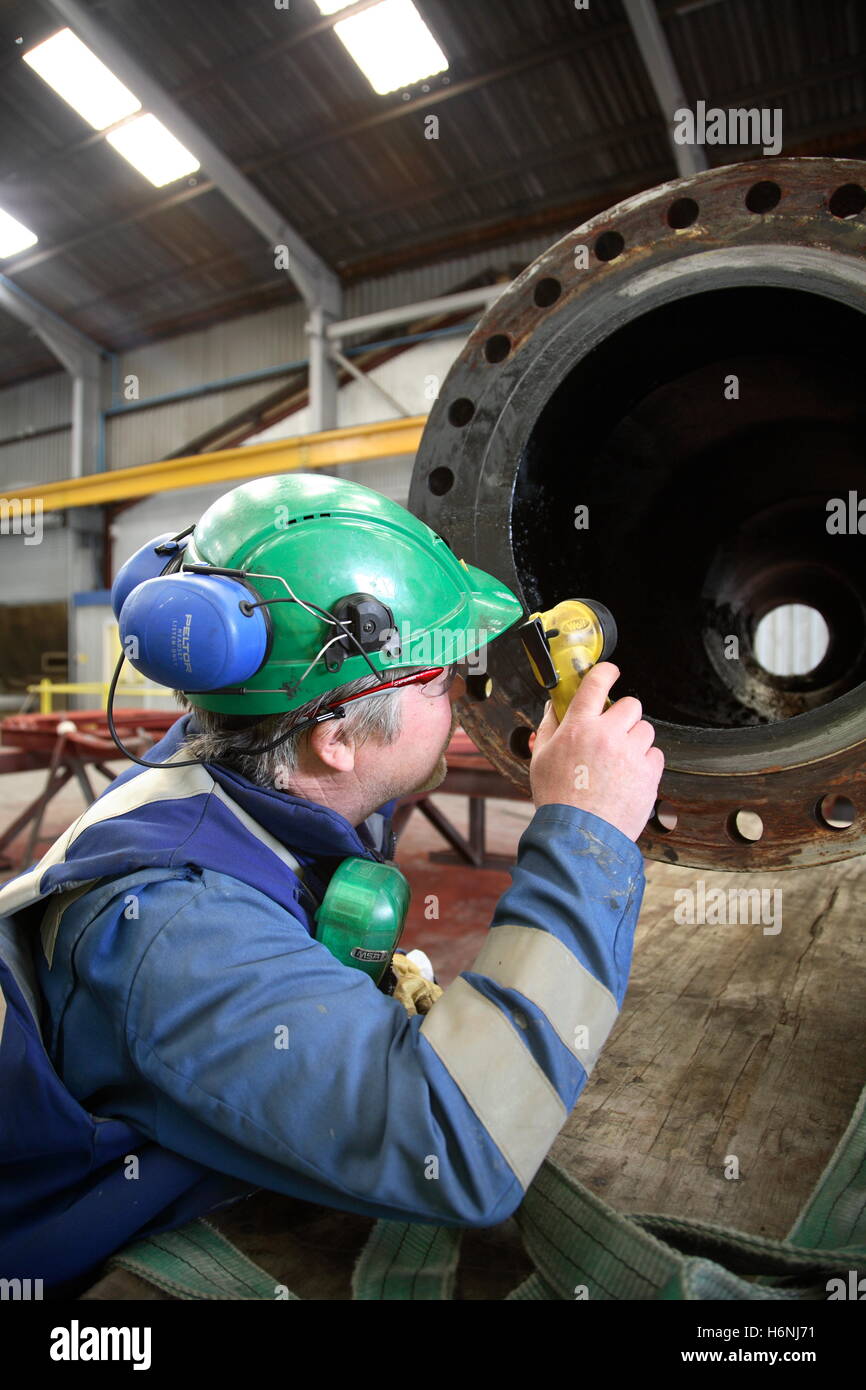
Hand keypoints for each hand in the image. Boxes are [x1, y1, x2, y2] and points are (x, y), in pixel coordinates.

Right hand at [528, 662, 663, 842]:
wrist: (580, 835)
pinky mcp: (648, 774)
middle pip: (630, 704)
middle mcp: (607, 735)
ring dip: (635, 739)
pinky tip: (629, 774)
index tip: (610, 672)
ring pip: (645, 729)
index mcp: (579, 727)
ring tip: (620, 759)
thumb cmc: (558, 800)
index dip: (606, 671)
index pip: (596, 683)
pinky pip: (656, 754)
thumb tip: (553, 705)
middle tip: (613, 730)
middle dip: (623, 714)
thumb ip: (549, 726)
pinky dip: (645, 761)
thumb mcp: (540, 758)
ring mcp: (631, 754)